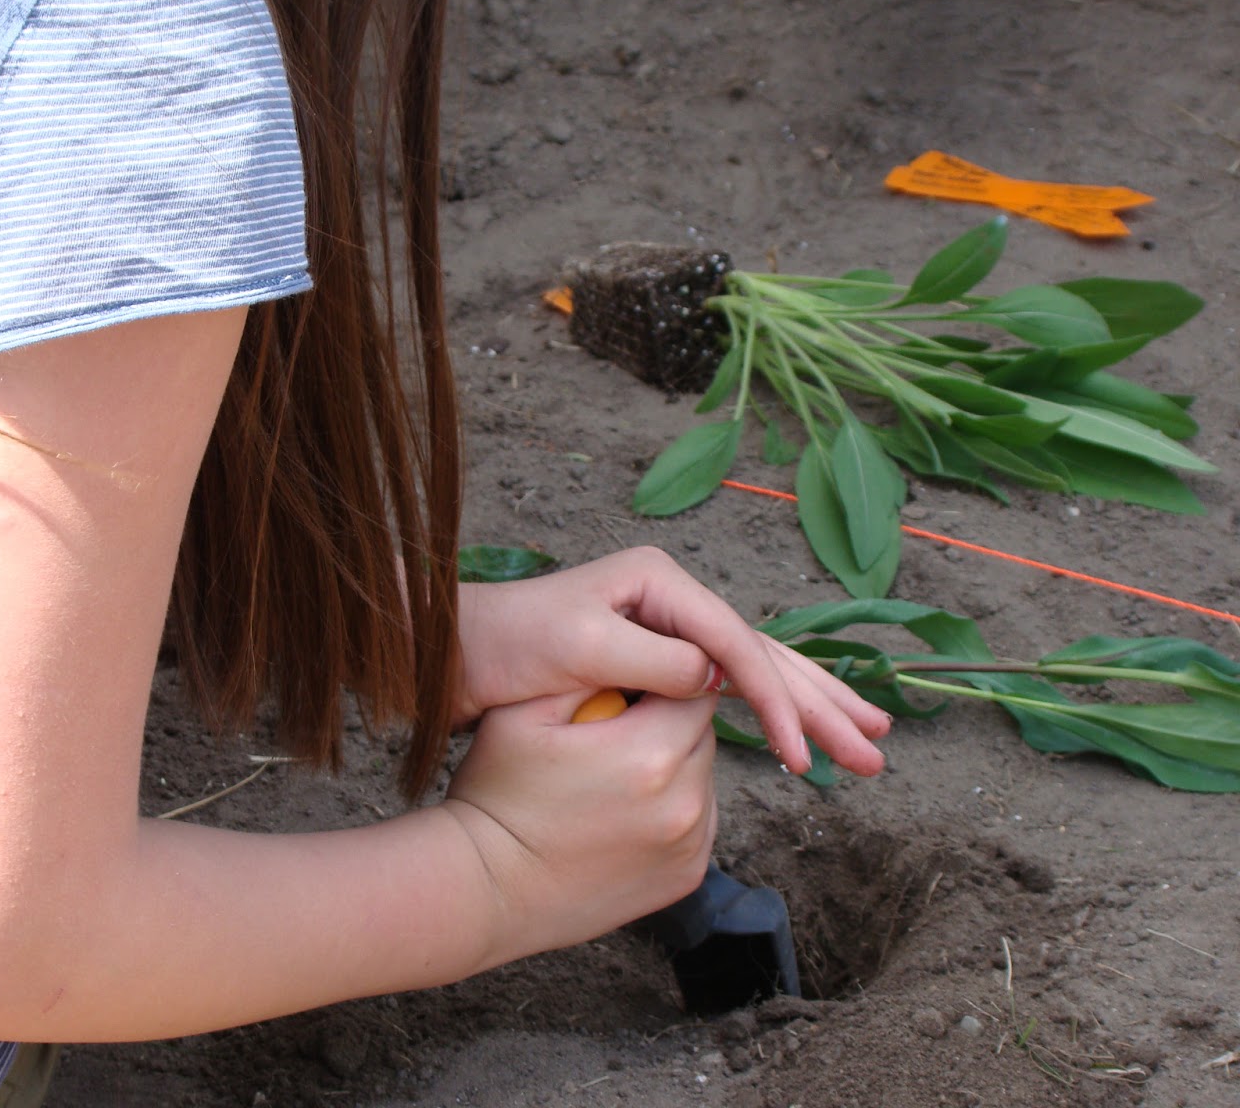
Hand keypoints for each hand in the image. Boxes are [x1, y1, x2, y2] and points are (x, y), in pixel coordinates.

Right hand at [442, 686, 718, 963]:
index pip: (693, 686)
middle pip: (701, 730)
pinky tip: (620, 813)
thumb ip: (587, 668)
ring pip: (702, 775)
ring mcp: (691, 844)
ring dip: (672, 765)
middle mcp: (685, 802)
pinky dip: (672, 809)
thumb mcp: (522, 711)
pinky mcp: (687, 875)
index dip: (659, 680)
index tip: (622, 690)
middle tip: (609, 733)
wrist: (486, 889)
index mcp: (649, 751)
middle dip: (665, 721)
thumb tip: (636, 643)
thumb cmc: (497, 796)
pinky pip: (699, 820)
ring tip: (611, 778)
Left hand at [455, 547, 889, 775]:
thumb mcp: (578, 650)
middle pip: (765, 651)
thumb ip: (650, 660)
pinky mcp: (659, 657)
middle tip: (876, 747)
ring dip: (813, 706)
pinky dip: (772, 711)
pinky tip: (805, 733)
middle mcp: (672, 597)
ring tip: (871, 741)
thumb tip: (716, 679)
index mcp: (659, 583)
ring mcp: (669, 626)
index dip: (774, 698)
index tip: (799, 752)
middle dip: (822, 701)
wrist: (460, 653)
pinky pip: (732, 685)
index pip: (736, 644)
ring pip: (759, 668)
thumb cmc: (509, 646)